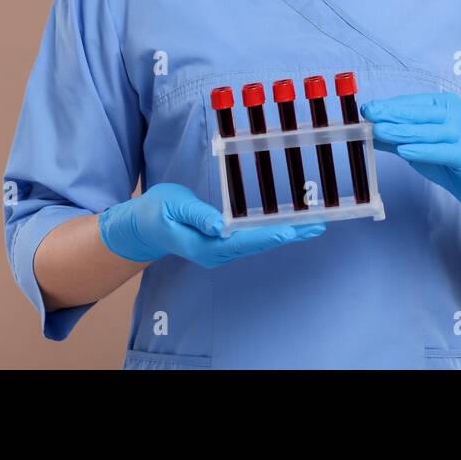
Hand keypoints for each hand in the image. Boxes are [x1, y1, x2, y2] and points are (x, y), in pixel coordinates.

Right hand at [98, 183, 325, 267]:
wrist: (142, 228)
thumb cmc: (155, 213)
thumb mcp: (172, 207)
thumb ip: (196, 215)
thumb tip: (219, 225)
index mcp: (206, 246)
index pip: (243, 240)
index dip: (268, 234)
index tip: (291, 230)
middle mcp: (217, 253)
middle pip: (259, 244)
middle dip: (288, 234)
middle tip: (318, 225)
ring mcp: (221, 251)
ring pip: (258, 242)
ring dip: (285, 233)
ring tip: (312, 225)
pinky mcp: (222, 244)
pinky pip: (252, 239)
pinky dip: (271, 231)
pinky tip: (288, 226)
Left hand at [363, 92, 460, 240]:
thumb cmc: (452, 162)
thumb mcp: (421, 148)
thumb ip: (399, 138)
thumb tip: (370, 130)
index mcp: (449, 106)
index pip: (415, 103)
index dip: (391, 105)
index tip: (368, 108)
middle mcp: (460, 114)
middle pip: (421, 113)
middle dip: (393, 114)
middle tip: (370, 114)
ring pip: (429, 131)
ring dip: (402, 131)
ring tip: (379, 131)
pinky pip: (442, 152)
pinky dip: (422, 151)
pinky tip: (404, 151)